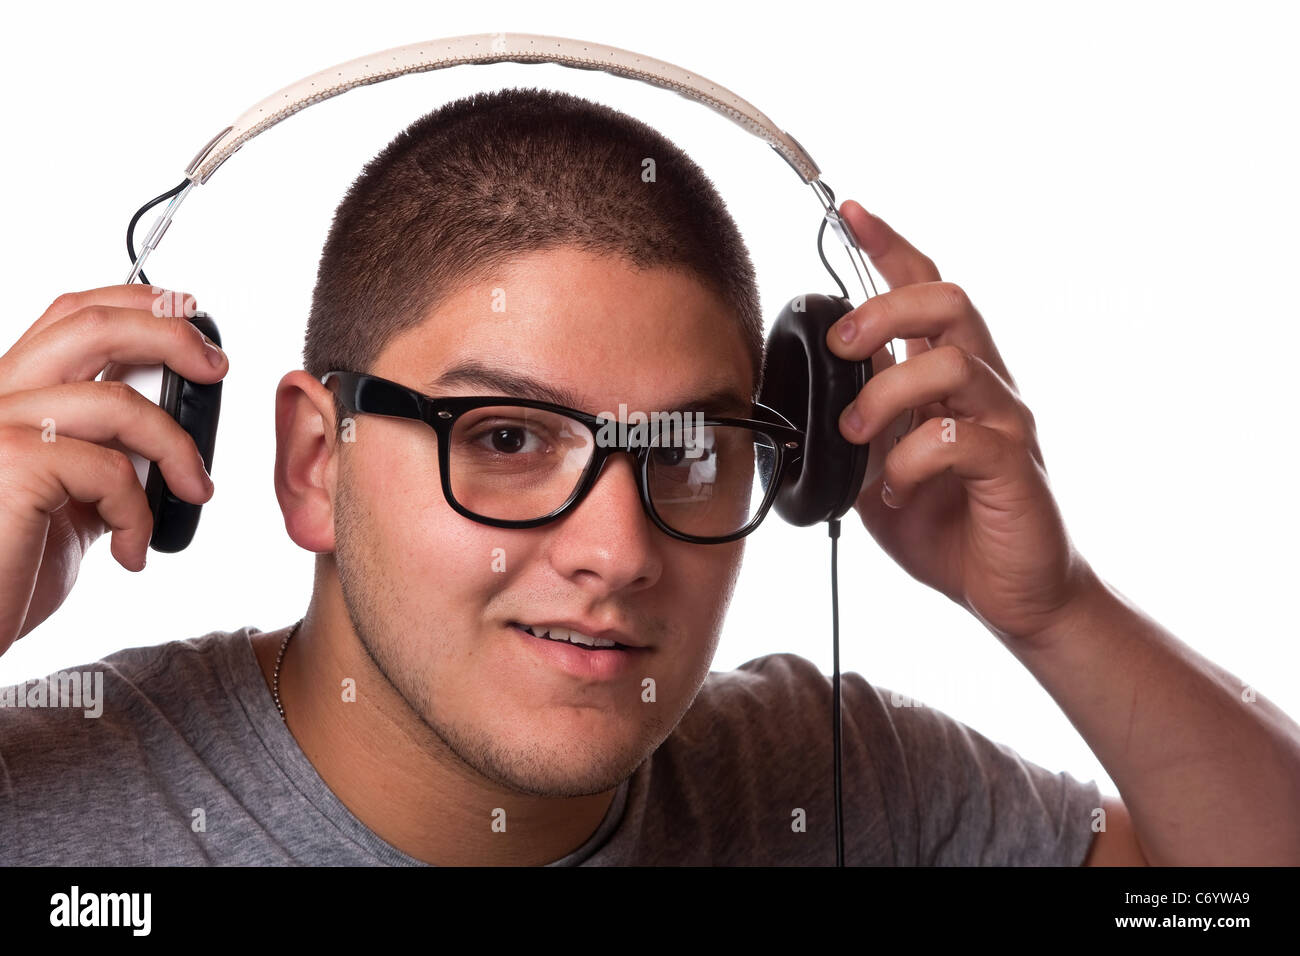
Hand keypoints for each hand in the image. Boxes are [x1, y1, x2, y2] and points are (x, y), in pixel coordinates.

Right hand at [0, 285, 225, 654]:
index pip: (71, 316)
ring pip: (117, 402)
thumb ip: (104, 457)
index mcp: (10, 397)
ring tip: (196, 490)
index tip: (192, 317)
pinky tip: (133, 551)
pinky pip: (110, 470)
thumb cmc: (9, 573)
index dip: (137, 304)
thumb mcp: (71, 502)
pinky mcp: (9, 464)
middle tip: (217, 368)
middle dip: (169, 334)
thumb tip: (171, 437)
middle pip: (90, 325)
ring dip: (178, 447)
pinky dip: (141, 513)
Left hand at [826, 200, 1096, 646]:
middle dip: (883, 311)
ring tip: (856, 435)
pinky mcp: (1013, 468)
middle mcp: (984, 388)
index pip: (928, 292)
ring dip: (887, 395)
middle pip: (949, 303)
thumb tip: (803, 406)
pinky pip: (960, 439)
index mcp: (949, 380)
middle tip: (842, 347)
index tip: (851, 212)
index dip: (891, 247)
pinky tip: (894, 491)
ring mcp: (1004, 424)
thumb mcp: (879, 473)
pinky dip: (910, 462)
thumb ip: (854, 433)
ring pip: (952, 364)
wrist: (1015, 593)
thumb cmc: (952, 526)